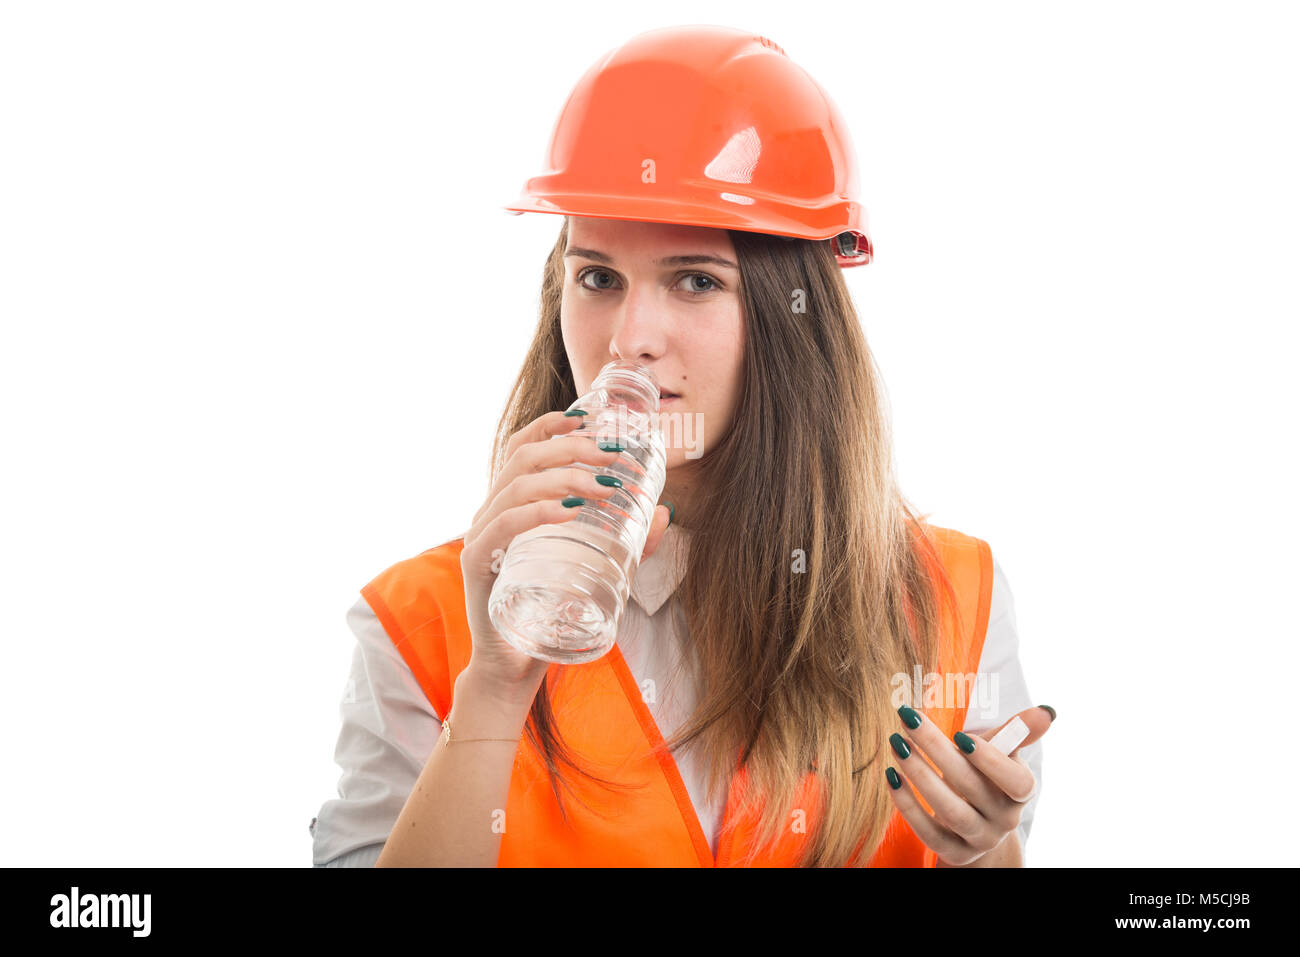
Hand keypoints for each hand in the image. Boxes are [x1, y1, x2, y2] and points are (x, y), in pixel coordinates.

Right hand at [460, 410, 671, 694]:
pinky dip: (536, 511)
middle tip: (614, 458)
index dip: (553, 425)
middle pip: (524, 457)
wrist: (515, 667)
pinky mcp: (477, 566)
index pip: (522, 446)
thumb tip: (664, 513)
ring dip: (565, 478)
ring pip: (517, 485)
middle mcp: (491, 512)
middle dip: (573, 450)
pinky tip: (566, 512)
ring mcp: (481, 537)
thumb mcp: (595, 569)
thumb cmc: (550, 611)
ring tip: (604, 487)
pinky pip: (502, 525)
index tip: (590, 419)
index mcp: (511, 503)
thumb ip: (629, 543)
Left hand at [885, 705, 1052, 865]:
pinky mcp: (956, 853)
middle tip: (909, 719)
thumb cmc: (986, 775)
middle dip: (936, 749)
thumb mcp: (1002, 753)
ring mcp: (980, 839)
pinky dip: (908, 805)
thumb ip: (1017, 732)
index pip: (1016, 781)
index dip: (990, 760)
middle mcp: (1005, 819)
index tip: (960, 735)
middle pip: (971, 786)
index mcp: (1021, 791)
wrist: (977, 821)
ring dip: (919, 774)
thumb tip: (1046, 712)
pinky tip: (892, 777)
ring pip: (949, 811)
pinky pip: (929, 834)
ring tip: (897, 744)